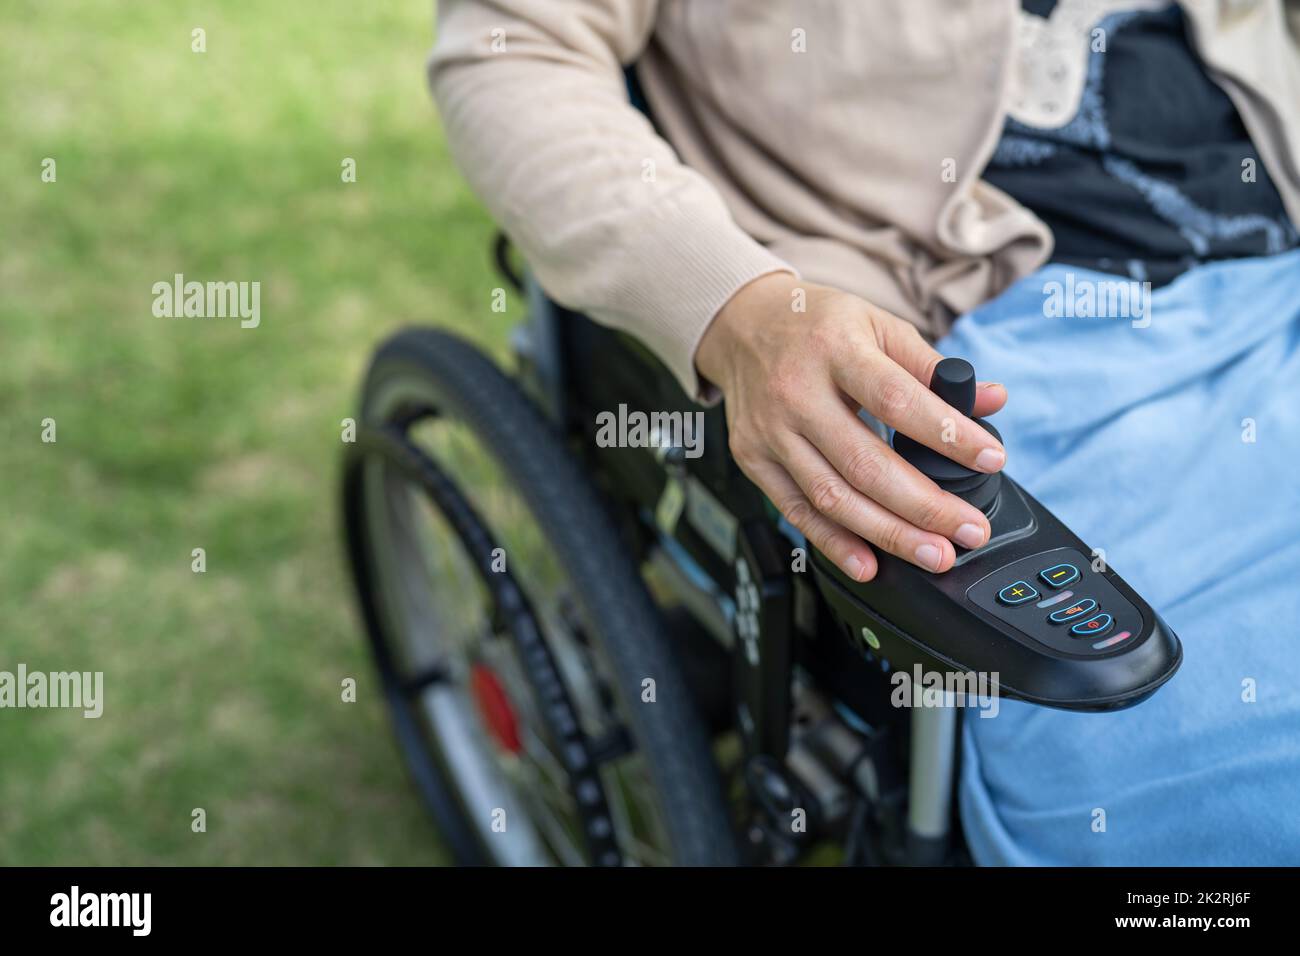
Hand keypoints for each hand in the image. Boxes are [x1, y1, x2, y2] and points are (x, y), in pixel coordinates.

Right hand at [696, 273, 1006, 581]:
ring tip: (935, 554)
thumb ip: (932, 367)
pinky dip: (834, 543)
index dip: (947, 435)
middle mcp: (797, 392)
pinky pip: (796, 511)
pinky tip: (870, 563)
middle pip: (864, 463)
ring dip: (888, 534)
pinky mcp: (753, 460)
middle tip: (970, 531)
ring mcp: (771, 431)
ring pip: (833, 496)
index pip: (897, 399)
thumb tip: (992, 400)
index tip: (990, 460)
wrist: (743, 325)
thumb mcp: (877, 326)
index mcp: (835, 348)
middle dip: (924, 506)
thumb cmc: (818, 325)